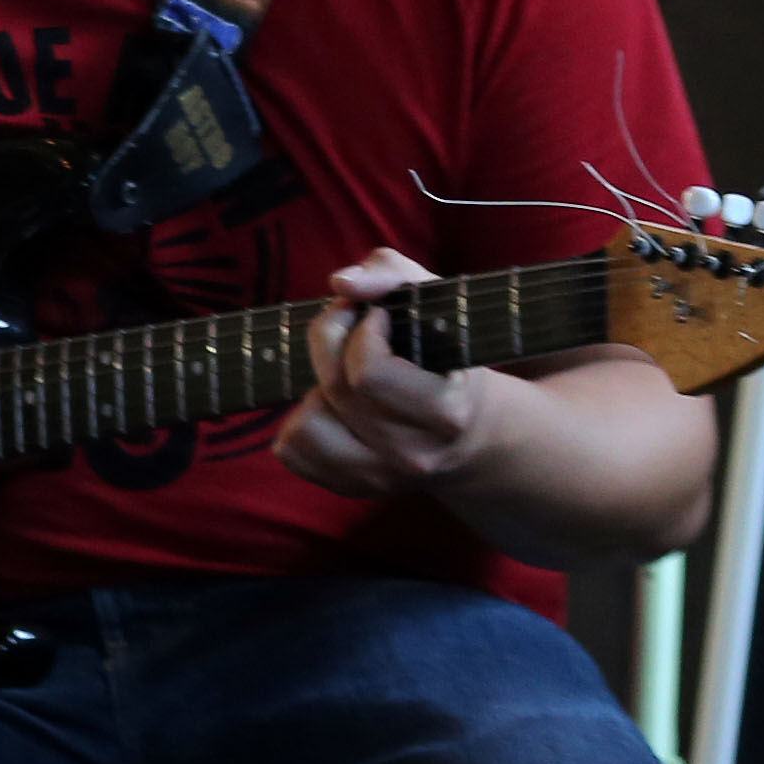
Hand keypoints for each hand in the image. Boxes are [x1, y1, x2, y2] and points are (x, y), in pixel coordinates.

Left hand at [276, 248, 492, 500]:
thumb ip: (392, 274)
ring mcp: (381, 480)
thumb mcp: (437, 303)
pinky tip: (334, 407)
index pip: (369, 373)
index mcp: (445, 413)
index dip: (363, 330)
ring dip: (316, 389)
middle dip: (333, 341)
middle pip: (334, 388)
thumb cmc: (446, 353)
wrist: (471, 433)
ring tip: (347, 377)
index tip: (380, 318)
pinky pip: (292, 451)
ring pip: (305, 426)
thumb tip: (341, 283)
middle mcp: (414, 456)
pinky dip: (301, 422)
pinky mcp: (351, 489)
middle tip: (353, 330)